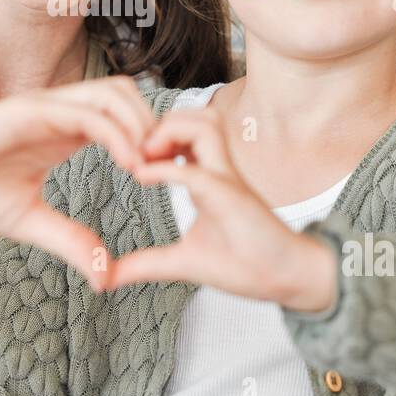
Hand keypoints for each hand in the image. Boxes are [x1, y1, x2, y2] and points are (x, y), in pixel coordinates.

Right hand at [0, 76, 155, 288]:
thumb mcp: (28, 222)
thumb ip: (70, 240)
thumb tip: (107, 276)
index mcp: (62, 132)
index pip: (123, 117)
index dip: (152, 140)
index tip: (169, 178)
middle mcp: (59, 112)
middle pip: (129, 95)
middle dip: (157, 126)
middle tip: (171, 168)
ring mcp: (45, 107)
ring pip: (115, 94)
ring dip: (143, 126)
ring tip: (153, 168)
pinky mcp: (29, 111)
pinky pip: (87, 112)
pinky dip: (118, 134)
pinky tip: (130, 164)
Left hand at [105, 107, 338, 311]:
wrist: (286, 279)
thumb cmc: (243, 264)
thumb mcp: (182, 262)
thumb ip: (146, 264)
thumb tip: (108, 277)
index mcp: (207, 176)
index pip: (182, 133)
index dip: (152, 133)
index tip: (125, 154)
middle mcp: (219, 169)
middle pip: (193, 116)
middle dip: (158, 122)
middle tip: (131, 149)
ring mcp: (228, 179)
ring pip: (204, 126)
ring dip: (168, 133)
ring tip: (140, 157)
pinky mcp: (232, 198)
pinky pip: (199, 172)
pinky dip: (168, 170)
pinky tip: (142, 178)